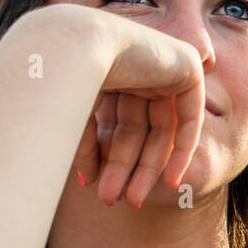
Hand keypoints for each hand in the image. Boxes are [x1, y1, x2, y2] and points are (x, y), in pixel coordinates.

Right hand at [66, 7, 205, 206]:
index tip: (94, 187)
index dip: (103, 157)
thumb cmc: (59, 81)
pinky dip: (181, 151)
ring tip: (128, 200)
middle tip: (113, 200)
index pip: (112, 121)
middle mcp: (137, 67)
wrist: (74, 47)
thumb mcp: (71, 120)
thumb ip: (84, 144)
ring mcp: (163, 65)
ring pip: (159, 129)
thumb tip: (87, 179)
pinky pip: (188, 119)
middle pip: (136, 129)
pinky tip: (169, 182)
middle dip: (123, 167)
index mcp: (107, 69)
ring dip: (144, 167)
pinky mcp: (187, 68)